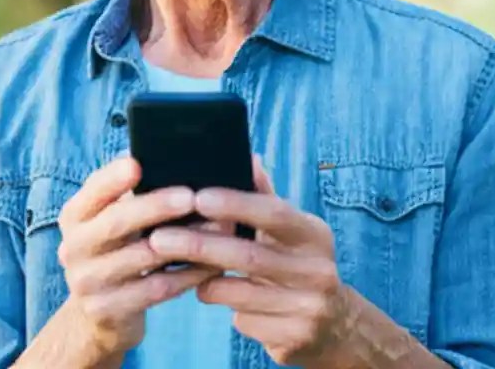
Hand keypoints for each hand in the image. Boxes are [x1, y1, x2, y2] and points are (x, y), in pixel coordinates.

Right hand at [56, 157, 221, 357]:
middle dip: (156, 207)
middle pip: (117, 222)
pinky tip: (213, 265)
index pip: (92, 190)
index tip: (137, 163)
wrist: (97, 313)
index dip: (113, 177)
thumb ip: (129, 197)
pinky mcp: (105, 309)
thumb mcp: (111, 224)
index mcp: (74, 216)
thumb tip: (170, 160)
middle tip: (191, 196)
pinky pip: (157, 289)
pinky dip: (188, 275)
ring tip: (218, 229)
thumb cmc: (117, 252)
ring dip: (185, 243)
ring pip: (142, 257)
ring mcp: (86, 281)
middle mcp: (73, 246)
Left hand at [146, 157, 356, 367]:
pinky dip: (221, 305)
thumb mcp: (290, 231)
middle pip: (249, 256)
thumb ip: (265, 197)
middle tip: (158, 238)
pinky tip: (207, 294)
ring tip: (171, 265)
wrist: (336, 326)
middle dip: (200, 246)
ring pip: (240, 292)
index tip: (198, 197)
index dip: (236, 205)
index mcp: (313, 234)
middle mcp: (317, 270)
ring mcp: (309, 307)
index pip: (274, 214)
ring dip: (201, 279)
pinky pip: (244, 320)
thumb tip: (247, 156)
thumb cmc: (296, 264)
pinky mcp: (295, 337)